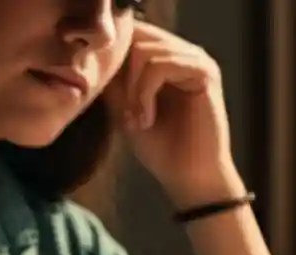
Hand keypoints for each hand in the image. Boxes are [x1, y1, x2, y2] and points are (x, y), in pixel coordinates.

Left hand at [105, 22, 243, 207]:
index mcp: (168, 57)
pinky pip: (160, 66)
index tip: (112, 103)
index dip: (112, 63)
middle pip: (135, 37)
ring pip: (144, 52)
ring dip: (132, 90)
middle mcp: (184, 52)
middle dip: (120, 75)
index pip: (131, 36)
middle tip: (125, 113)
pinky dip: (145, 93)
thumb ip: (113, 80)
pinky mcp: (204, 72)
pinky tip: (147, 119)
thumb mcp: (125, 107)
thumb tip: (90, 57)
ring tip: (137, 120)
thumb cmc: (161, 148)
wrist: (189, 178)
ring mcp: (196, 59)